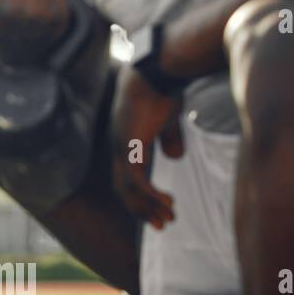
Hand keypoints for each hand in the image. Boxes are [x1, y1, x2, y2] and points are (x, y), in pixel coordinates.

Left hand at [110, 63, 182, 227]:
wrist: (158, 69)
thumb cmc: (164, 88)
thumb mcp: (169, 118)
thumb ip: (169, 138)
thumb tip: (175, 157)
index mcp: (126, 140)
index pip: (127, 175)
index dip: (141, 195)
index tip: (161, 210)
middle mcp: (118, 146)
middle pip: (123, 188)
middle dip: (142, 208)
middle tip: (162, 224)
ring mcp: (120, 146)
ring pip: (127, 189)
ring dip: (147, 206)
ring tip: (167, 219)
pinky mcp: (128, 145)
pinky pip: (136, 180)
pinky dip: (150, 195)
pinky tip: (166, 202)